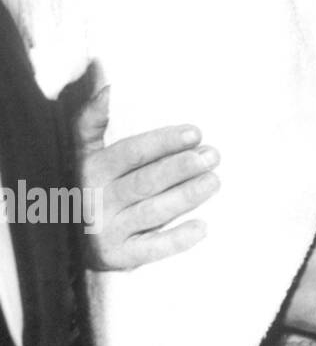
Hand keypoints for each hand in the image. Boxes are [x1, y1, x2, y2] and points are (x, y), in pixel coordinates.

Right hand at [76, 66, 219, 269]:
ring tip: (215, 181)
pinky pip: (150, 250)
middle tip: (214, 155)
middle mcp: (93, 202)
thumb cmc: (92, 183)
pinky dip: (177, 239)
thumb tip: (108, 87)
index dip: (162, 141)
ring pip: (152, 212)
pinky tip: (203, 226)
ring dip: (187, 196)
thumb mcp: (86, 152)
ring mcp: (104, 232)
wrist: (70, 237)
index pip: (129, 153)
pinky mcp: (117, 258)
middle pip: (144, 182)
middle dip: (182, 167)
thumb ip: (93, 121)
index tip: (196, 132)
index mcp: (88, 171)